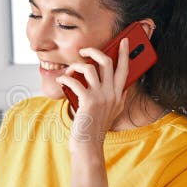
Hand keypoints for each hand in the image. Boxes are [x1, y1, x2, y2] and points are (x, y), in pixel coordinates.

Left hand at [56, 38, 129, 153]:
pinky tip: (61, 80)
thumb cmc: (96, 127)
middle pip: (107, 62)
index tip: (124, 41)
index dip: (125, 53)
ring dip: (76, 66)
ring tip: (70, 71)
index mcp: (119, 95)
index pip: (125, 69)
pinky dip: (65, 78)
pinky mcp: (87, 101)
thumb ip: (119, 97)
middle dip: (94, 51)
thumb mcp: (114, 112)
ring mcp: (100, 97)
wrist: (89, 144)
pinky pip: (75, 81)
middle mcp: (112, 94)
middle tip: (84, 50)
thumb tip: (124, 85)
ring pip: (90, 68)